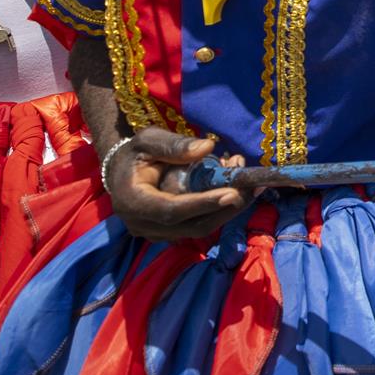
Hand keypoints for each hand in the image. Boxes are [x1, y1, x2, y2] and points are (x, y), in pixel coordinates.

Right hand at [109, 128, 252, 240]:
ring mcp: (157, 234)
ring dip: (228, 208)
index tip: (232, 193)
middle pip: (193, 226)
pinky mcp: (170, 234)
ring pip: (200, 228)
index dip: (203, 203)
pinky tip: (234, 187)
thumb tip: (207, 147)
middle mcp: (143, 225)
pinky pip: (199, 225)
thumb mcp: (149, 139)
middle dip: (226, 207)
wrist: (122, 172)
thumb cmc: (136, 152)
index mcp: (132, 202)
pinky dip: (220, 209)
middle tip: (252, 186)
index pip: (171, 210)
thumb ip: (174, 145)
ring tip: (246, 181)